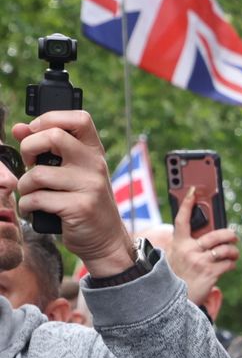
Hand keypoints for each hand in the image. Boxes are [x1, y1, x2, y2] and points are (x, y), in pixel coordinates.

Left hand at [12, 111, 128, 275]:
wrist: (106, 239)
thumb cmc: (84, 202)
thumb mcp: (72, 172)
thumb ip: (47, 149)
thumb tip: (18, 128)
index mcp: (94, 152)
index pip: (79, 118)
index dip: (50, 118)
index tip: (36, 132)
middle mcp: (95, 165)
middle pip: (53, 136)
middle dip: (28, 148)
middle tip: (29, 164)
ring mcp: (90, 186)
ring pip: (38, 173)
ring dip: (24, 185)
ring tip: (32, 193)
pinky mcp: (80, 207)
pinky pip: (37, 198)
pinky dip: (27, 205)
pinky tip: (35, 209)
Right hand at [163, 187, 239, 307]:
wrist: (173, 300)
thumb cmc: (177, 276)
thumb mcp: (176, 257)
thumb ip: (187, 245)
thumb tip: (206, 235)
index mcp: (178, 244)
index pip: (182, 219)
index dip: (187, 204)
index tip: (193, 191)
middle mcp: (188, 250)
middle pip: (215, 234)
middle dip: (229, 234)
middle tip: (234, 237)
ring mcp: (199, 261)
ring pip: (226, 249)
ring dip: (234, 251)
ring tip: (233, 254)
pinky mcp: (210, 273)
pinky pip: (229, 263)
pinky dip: (232, 264)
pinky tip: (228, 266)